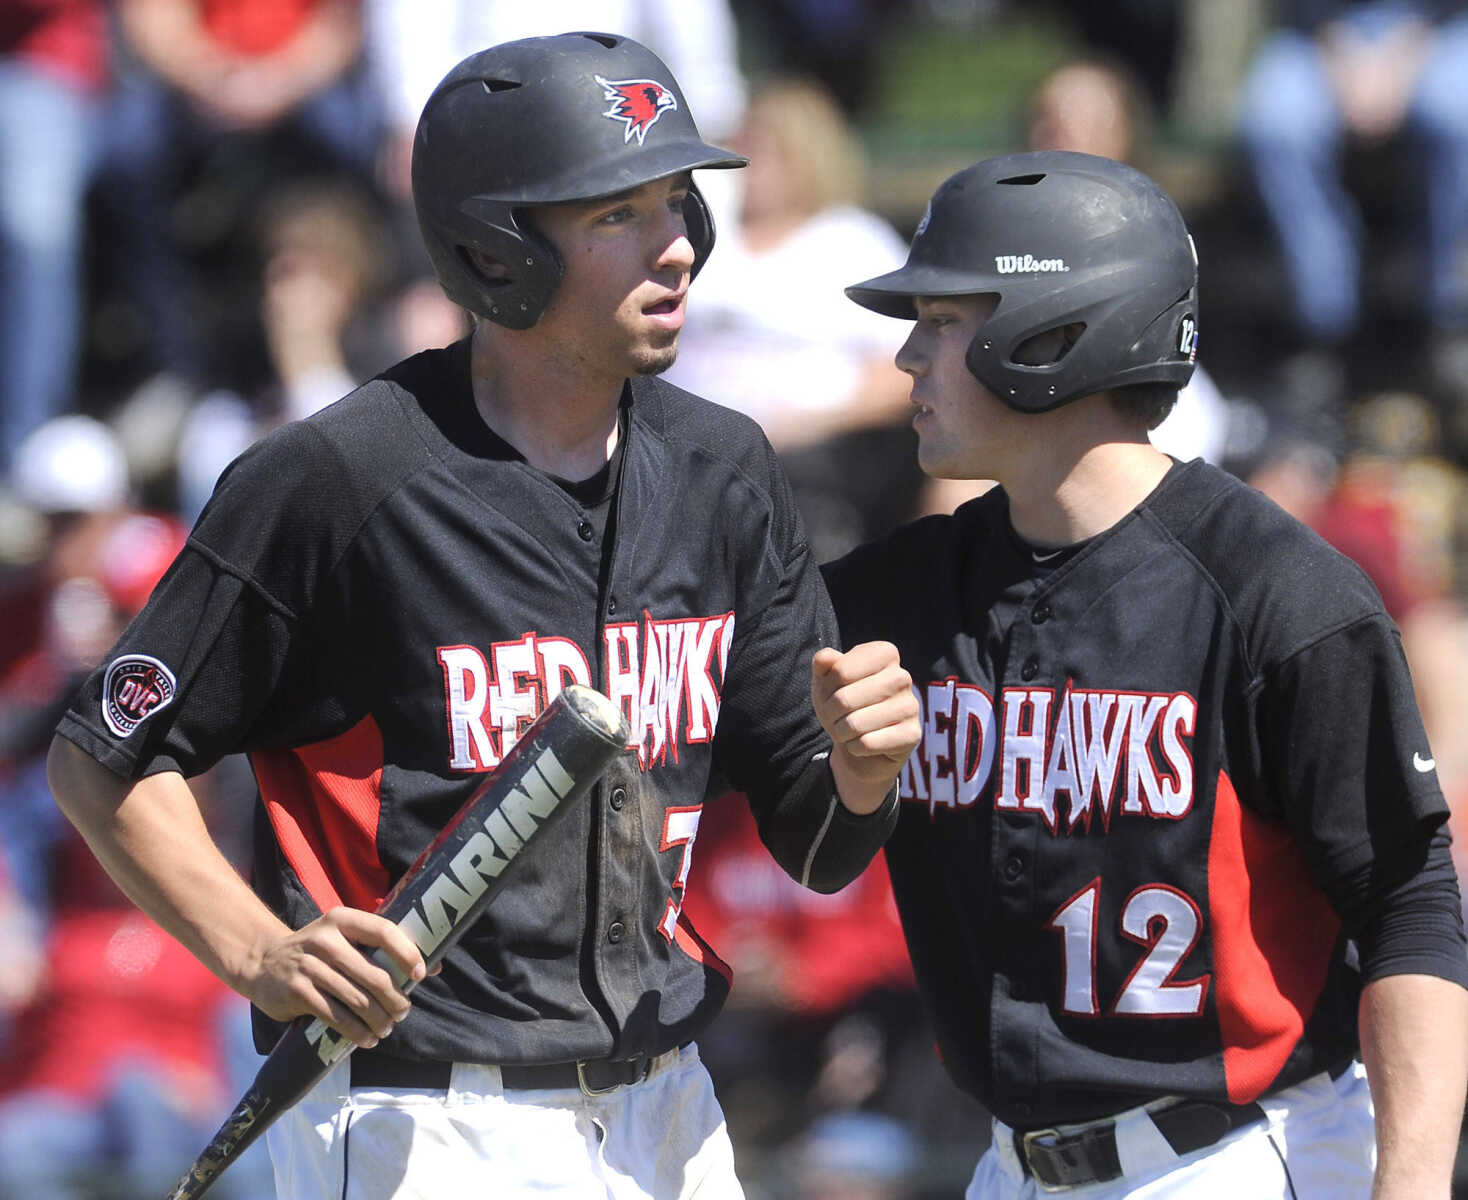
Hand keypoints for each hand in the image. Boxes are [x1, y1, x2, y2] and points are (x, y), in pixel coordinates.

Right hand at [243, 907, 429, 1047]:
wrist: (262, 961)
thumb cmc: (317, 951)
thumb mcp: (344, 938)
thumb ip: (382, 949)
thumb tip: (435, 967)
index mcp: (341, 920)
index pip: (383, 931)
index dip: (406, 953)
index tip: (420, 974)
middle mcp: (325, 939)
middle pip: (374, 974)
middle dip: (395, 999)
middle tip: (403, 1012)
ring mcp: (309, 966)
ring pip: (358, 1000)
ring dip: (379, 1020)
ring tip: (387, 1028)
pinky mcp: (298, 993)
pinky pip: (337, 1017)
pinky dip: (357, 1032)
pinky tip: (367, 1039)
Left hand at [811, 641, 919, 814]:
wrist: (859, 741)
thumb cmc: (844, 704)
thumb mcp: (827, 680)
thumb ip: (823, 662)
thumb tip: (824, 658)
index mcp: (884, 654)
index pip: (840, 671)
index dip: (826, 687)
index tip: (831, 692)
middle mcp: (902, 676)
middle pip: (844, 699)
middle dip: (830, 712)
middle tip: (835, 716)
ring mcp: (910, 706)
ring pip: (855, 724)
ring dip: (841, 732)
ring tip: (847, 730)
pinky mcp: (912, 734)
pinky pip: (867, 744)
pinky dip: (855, 747)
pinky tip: (862, 743)